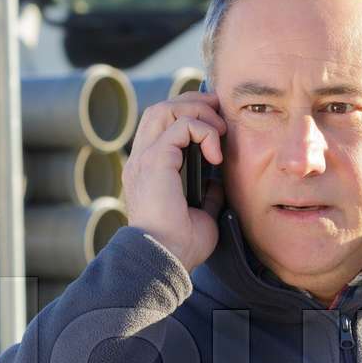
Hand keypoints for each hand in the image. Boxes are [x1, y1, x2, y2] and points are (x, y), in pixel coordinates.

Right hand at [122, 92, 226, 271]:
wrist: (165, 259)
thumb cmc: (180, 246)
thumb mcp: (200, 214)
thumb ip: (206, 194)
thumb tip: (217, 182)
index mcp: (148, 170)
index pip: (162, 125)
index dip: (189, 115)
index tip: (217, 126)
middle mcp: (141, 159)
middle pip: (161, 108)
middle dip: (194, 103)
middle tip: (220, 114)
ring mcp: (144, 158)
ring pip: (166, 109)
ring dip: (198, 112)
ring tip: (219, 131)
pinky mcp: (155, 160)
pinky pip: (181, 126)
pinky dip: (203, 132)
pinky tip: (216, 155)